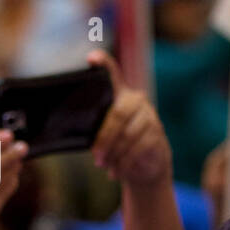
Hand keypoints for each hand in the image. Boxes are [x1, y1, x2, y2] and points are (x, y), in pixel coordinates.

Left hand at [87, 50, 171, 186]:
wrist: (145, 166)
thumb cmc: (117, 145)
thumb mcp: (103, 134)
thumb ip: (94, 126)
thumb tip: (71, 131)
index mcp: (119, 95)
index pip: (112, 73)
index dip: (103, 63)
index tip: (91, 57)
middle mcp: (136, 100)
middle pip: (118, 114)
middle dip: (104, 138)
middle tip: (95, 157)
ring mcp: (149, 116)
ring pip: (128, 134)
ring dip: (114, 154)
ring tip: (104, 166)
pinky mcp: (157, 134)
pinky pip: (139, 148)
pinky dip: (125, 162)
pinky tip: (116, 172)